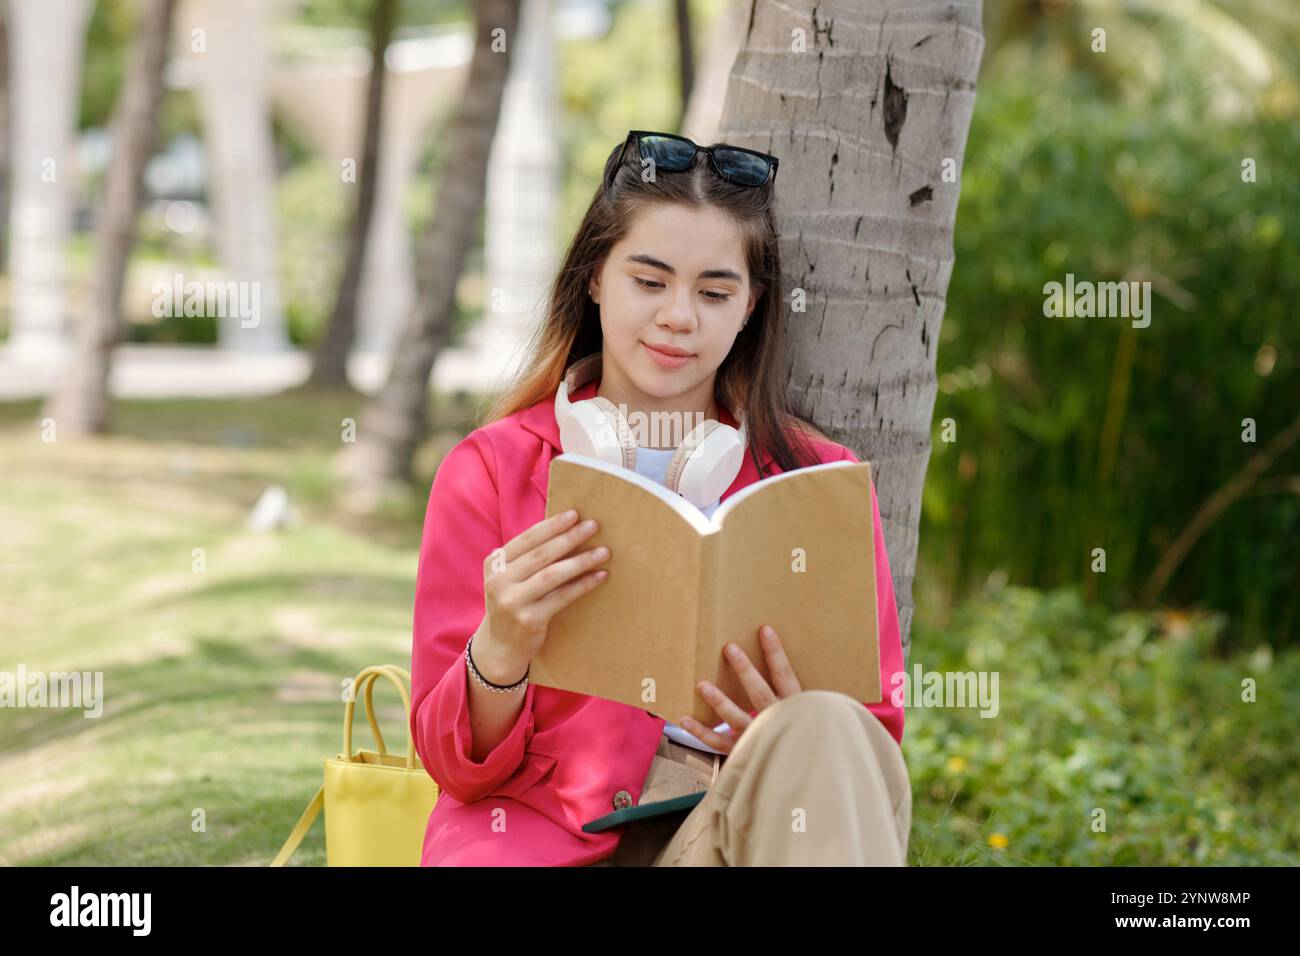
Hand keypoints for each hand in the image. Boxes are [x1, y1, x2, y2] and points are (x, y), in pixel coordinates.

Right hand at [476, 509, 610, 681]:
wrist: (500, 646)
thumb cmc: (512, 602)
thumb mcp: (509, 577)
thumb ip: (528, 557)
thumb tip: (567, 528)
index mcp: (494, 564)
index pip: (526, 539)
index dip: (552, 525)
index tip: (575, 513)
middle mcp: (499, 581)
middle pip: (541, 554)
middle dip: (570, 538)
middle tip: (593, 526)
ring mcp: (512, 602)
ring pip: (552, 575)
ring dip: (581, 561)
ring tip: (603, 551)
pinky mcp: (529, 620)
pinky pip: (562, 597)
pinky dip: (583, 585)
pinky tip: (600, 576)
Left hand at [677, 624, 801, 754]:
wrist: (807, 779)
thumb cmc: (808, 738)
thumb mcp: (814, 714)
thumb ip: (800, 696)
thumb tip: (797, 667)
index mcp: (795, 707)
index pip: (785, 676)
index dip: (775, 653)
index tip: (765, 630)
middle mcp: (775, 721)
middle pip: (758, 692)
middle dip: (744, 669)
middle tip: (729, 648)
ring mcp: (757, 736)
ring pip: (735, 717)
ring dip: (718, 700)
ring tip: (702, 684)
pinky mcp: (741, 751)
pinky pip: (717, 742)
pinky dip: (700, 731)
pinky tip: (684, 719)